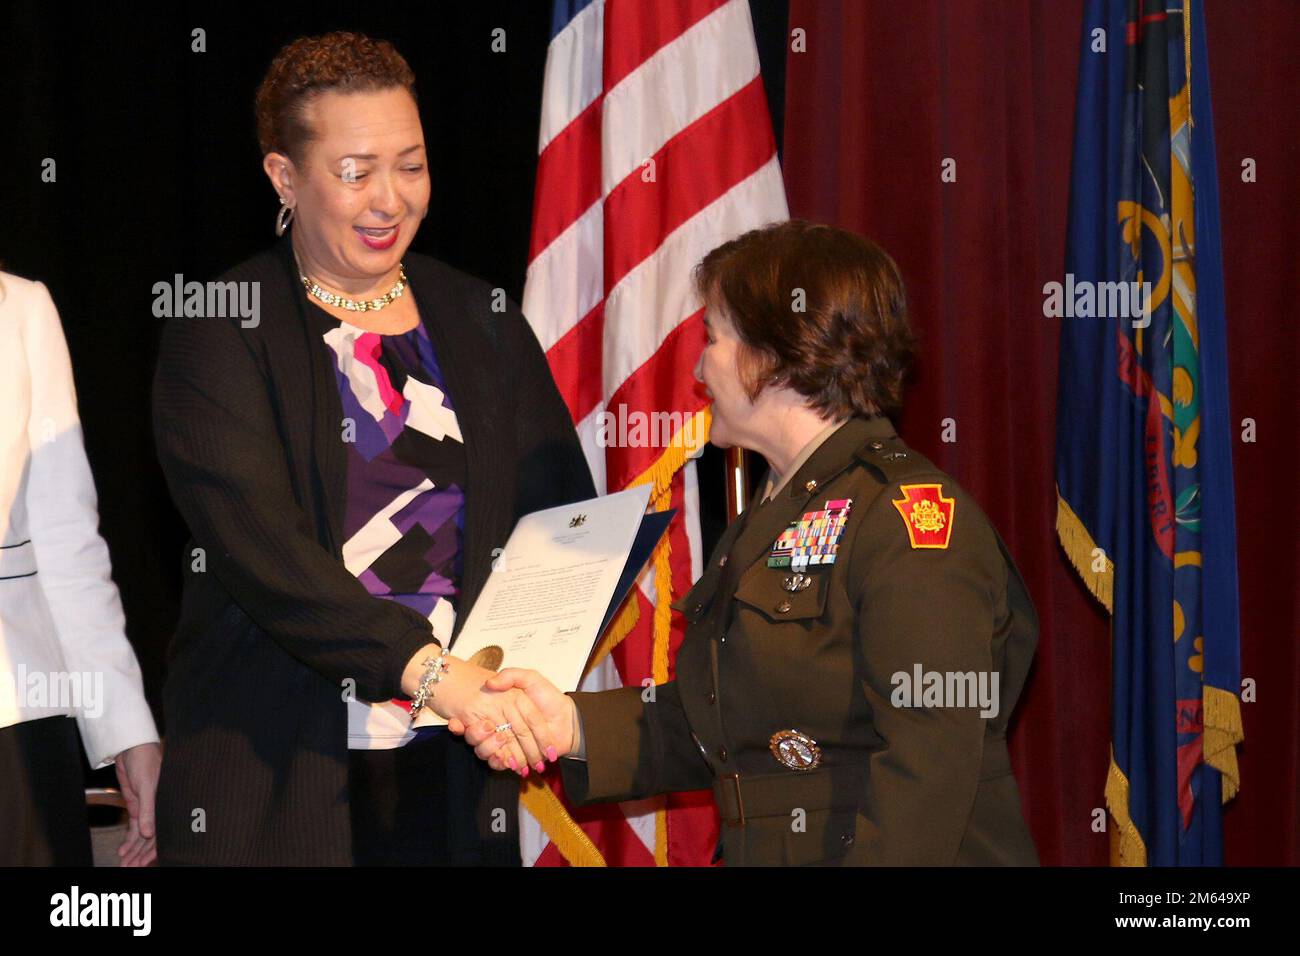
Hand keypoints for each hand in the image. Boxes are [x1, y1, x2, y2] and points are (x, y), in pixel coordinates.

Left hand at [114, 741, 160, 866]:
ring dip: (134, 850)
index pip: (161, 834)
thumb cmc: (146, 762)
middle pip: (151, 838)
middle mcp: (158, 810)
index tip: (144, 863)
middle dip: (141, 854)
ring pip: (141, 835)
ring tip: (126, 863)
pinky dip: (129, 839)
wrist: (132, 749)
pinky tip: (124, 849)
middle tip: (131, 867)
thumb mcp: (147, 786)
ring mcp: (147, 809)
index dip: (153, 851)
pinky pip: (134, 827)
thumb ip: (148, 810)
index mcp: (166, 805)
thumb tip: (148, 834)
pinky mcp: (137, 805)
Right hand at [450, 669, 575, 772]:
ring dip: (488, 750)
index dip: (469, 720)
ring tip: (498, 747)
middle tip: (485, 731)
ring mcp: (505, 742)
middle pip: (477, 735)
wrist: (568, 721)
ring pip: (484, 750)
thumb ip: (512, 675)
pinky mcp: (513, 756)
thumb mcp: (531, 679)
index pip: (477, 716)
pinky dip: (500, 763)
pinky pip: (498, 763)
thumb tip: (490, 682)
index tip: (460, 722)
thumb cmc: (550, 699)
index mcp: (499, 708)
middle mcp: (499, 725)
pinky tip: (507, 761)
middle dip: (476, 736)